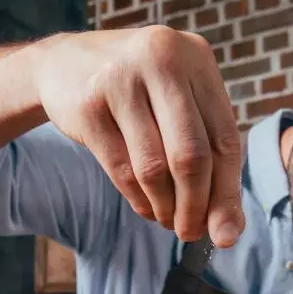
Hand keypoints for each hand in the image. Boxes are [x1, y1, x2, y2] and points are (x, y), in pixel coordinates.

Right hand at [32, 26, 244, 247]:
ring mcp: (121, 80)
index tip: (226, 234)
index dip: (227, 193)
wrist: (65, 62)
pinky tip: (146, 207)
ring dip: (164, 206)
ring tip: (167, 219)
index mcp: (195, 58)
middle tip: (191, 233)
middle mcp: (162, 60)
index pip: (225, 138)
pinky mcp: (89, 105)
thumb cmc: (140, 93)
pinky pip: (122, 169)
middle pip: (191, 155)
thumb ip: (208, 155)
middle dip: (195, 206)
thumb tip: (227, 230)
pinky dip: (138, 199)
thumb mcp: (178, 105)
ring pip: (154, 168)